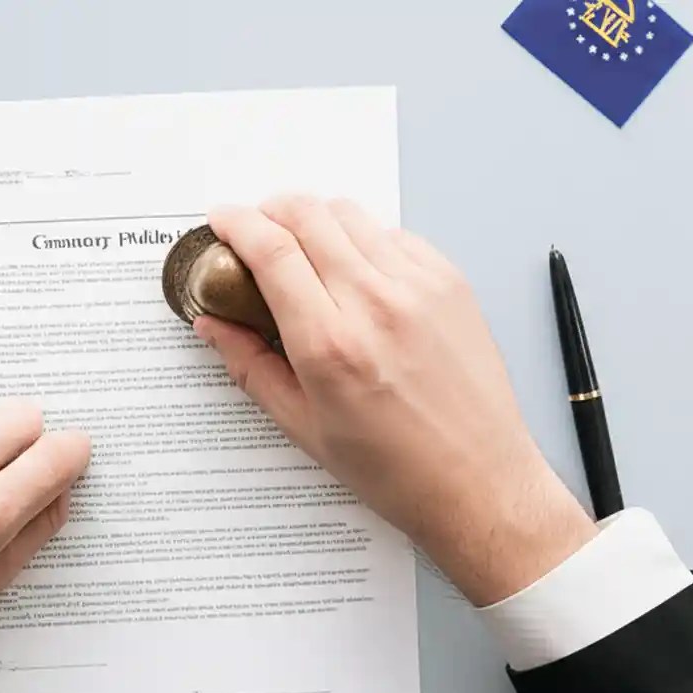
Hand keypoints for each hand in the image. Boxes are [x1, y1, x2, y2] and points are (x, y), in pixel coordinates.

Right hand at [195, 197, 596, 605]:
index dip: (236, 224)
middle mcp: (375, 305)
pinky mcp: (450, 283)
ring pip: (350, 214)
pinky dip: (362, 237)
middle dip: (269, 210)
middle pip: (308, 215)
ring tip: (302, 247)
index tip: (221, 221)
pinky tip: (354, 267)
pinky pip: (393, 234)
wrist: (478, 482)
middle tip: (254, 230)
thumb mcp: (303, 426)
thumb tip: (214, 325)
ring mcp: (418, 288)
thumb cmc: (396, 468)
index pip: (272, 251)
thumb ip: (249, 366)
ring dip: (314, 217)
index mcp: (329, 345)